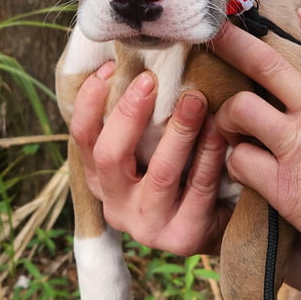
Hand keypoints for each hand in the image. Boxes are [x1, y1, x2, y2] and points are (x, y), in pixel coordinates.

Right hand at [69, 63, 231, 255]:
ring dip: (179, 131)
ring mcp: (148, 227)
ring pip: (160, 173)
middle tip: (151, 80)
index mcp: (101, 181)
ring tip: (195, 99)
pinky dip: (209, 154)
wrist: (215, 226)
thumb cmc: (179, 175)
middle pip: (109, 157)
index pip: (82, 139)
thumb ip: (137, 121)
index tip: (112, 68)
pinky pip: (198, 188)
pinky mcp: (183, 237)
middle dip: (129, 113)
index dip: (90, 102)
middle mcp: (117, 206)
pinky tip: (218, 129)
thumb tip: (136, 62)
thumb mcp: (149, 151)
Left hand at [213, 8, 300, 299]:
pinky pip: (240, 162)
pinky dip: (234, 161)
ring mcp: (299, 146)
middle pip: (263, 63)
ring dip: (226, 113)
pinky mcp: (286, 188)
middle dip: (233, 43)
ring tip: (225, 122)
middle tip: (216, 34)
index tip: (296, 14)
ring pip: (240, 109)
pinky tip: (239, 167)